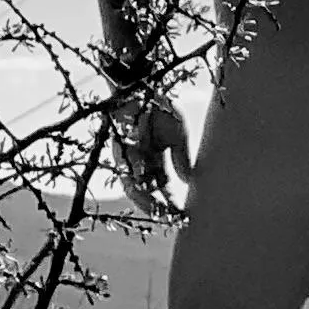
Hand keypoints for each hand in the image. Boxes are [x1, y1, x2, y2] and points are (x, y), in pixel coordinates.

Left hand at [113, 93, 193, 219]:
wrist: (140, 88)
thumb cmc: (158, 107)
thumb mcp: (177, 135)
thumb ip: (182, 158)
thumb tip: (188, 181)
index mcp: (154, 159)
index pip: (164, 186)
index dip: (173, 200)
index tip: (185, 214)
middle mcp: (140, 163)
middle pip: (149, 193)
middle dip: (161, 208)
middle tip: (175, 220)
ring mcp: (128, 159)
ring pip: (135, 189)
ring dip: (148, 204)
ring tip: (163, 215)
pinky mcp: (120, 153)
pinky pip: (127, 176)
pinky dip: (139, 188)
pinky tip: (152, 196)